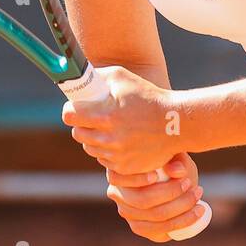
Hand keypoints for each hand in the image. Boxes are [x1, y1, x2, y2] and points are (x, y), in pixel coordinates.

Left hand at [61, 64, 183, 175]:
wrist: (176, 124)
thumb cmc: (148, 97)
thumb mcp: (122, 77)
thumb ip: (97, 77)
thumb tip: (77, 80)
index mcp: (105, 115)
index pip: (69, 116)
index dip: (71, 110)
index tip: (75, 108)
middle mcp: (109, 138)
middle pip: (77, 134)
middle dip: (81, 124)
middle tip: (91, 118)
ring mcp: (117, 155)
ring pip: (90, 148)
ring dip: (94, 139)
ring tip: (108, 129)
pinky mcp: (125, 168)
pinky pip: (105, 160)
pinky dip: (108, 152)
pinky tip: (119, 141)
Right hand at [104, 152, 208, 242]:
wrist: (174, 174)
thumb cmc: (169, 159)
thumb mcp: (174, 154)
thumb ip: (176, 160)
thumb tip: (177, 172)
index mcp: (118, 173)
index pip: (120, 179)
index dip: (138, 178)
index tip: (160, 174)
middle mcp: (118, 196)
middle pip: (142, 201)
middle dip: (171, 193)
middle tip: (190, 183)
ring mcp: (128, 215)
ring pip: (153, 219)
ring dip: (180, 210)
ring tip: (199, 195)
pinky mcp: (141, 228)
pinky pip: (159, 232)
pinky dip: (180, 224)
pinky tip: (196, 213)